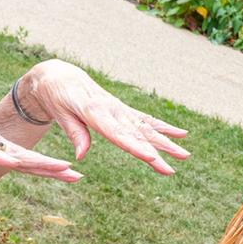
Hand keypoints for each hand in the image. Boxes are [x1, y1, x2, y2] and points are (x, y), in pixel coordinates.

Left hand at [13, 61, 188, 174]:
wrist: (61, 76)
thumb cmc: (57, 97)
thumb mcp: (59, 113)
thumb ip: (74, 132)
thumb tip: (81, 156)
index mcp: (95, 110)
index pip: (116, 133)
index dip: (134, 146)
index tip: (150, 157)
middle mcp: (113, 110)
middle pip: (138, 135)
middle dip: (158, 151)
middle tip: (174, 166)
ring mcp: (120, 109)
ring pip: (147, 129)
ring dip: (167, 143)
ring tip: (186, 155)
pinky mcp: (123, 110)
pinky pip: (146, 120)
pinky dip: (164, 127)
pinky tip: (182, 134)